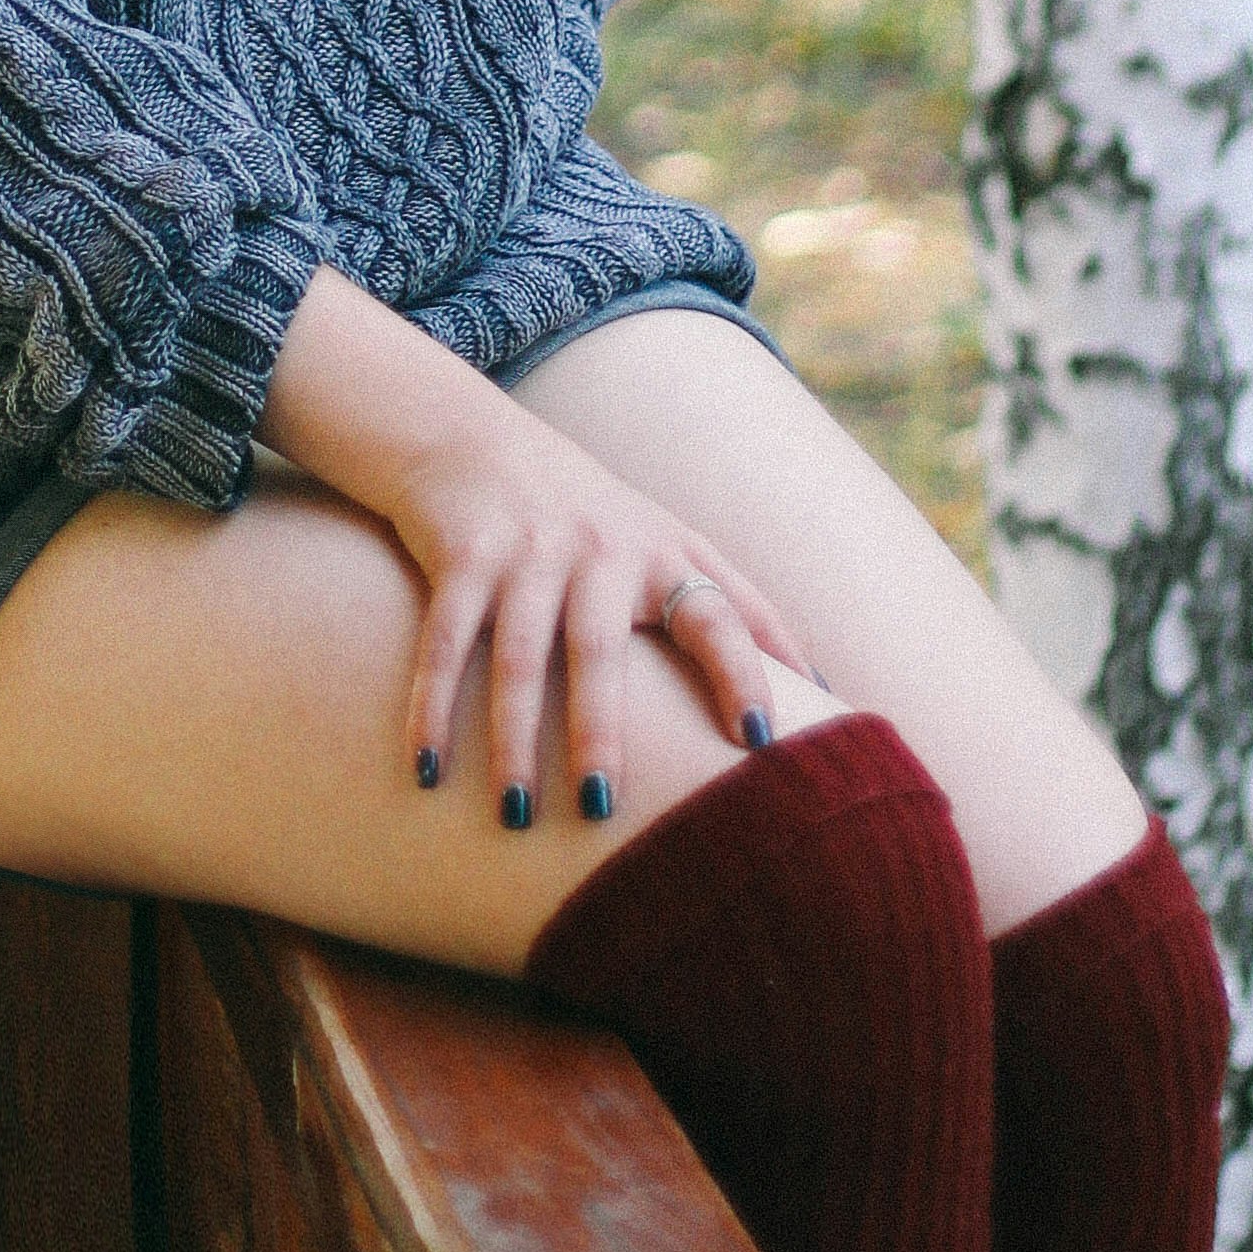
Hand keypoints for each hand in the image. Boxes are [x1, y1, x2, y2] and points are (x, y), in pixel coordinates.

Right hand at [259, 265, 814, 823]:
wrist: (467, 436)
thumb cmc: (589, 516)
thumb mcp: (670, 543)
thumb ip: (739, 609)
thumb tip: (827, 687)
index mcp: (664, 553)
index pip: (718, 613)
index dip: (741, 671)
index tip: (755, 742)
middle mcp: (600, 548)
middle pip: (600, 647)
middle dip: (598, 730)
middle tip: (599, 811)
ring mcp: (527, 548)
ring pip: (520, 653)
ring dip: (513, 737)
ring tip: (515, 815)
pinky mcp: (461, 550)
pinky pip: (447, 640)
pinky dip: (432, 705)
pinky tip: (425, 770)